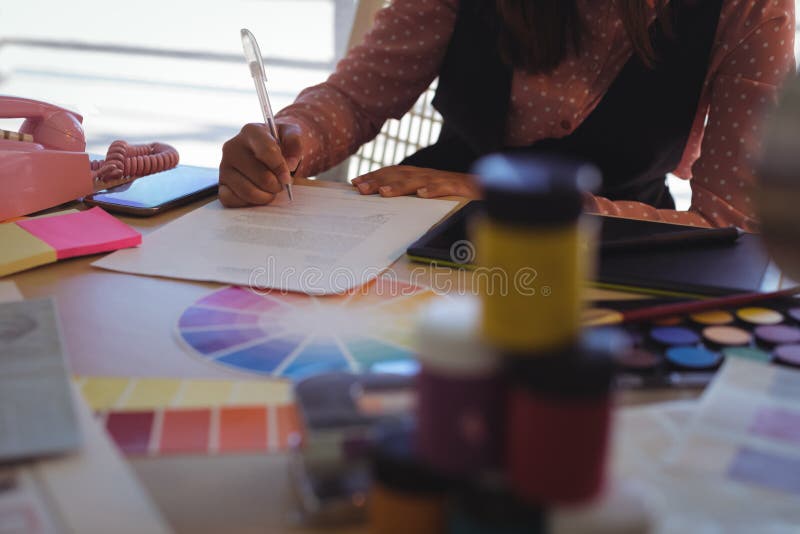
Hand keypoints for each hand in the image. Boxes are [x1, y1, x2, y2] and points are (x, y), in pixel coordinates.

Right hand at [218, 121, 303, 206]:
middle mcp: (232, 147)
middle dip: (277, 185)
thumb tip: (290, 165)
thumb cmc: (279, 143)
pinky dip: (248, 203)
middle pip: (262, 177)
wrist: (265, 151)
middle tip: (280, 183)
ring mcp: (224, 166)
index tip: (287, 177)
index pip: (267, 151)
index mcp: (251, 132)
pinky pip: (232, 200)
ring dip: (266, 196)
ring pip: (248, 192)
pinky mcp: (221, 184)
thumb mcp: (292, 135)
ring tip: (270, 190)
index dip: (280, 168)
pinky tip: (257, 195)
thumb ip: (295, 144)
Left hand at [351, 165, 480, 198]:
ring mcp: (445, 180)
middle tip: (361, 188)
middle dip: (379, 181)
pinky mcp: (462, 187)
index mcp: (420, 177)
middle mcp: (430, 175)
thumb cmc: (457, 195)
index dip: (375, 177)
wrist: (492, 188)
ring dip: (401, 185)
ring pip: (420, 181)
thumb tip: (383, 201)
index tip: (355, 184)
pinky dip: (435, 189)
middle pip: (401, 175)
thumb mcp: (430, 194)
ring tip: (384, 192)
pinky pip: (447, 187)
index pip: (393, 174)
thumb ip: (411, 197)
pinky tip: (423, 195)